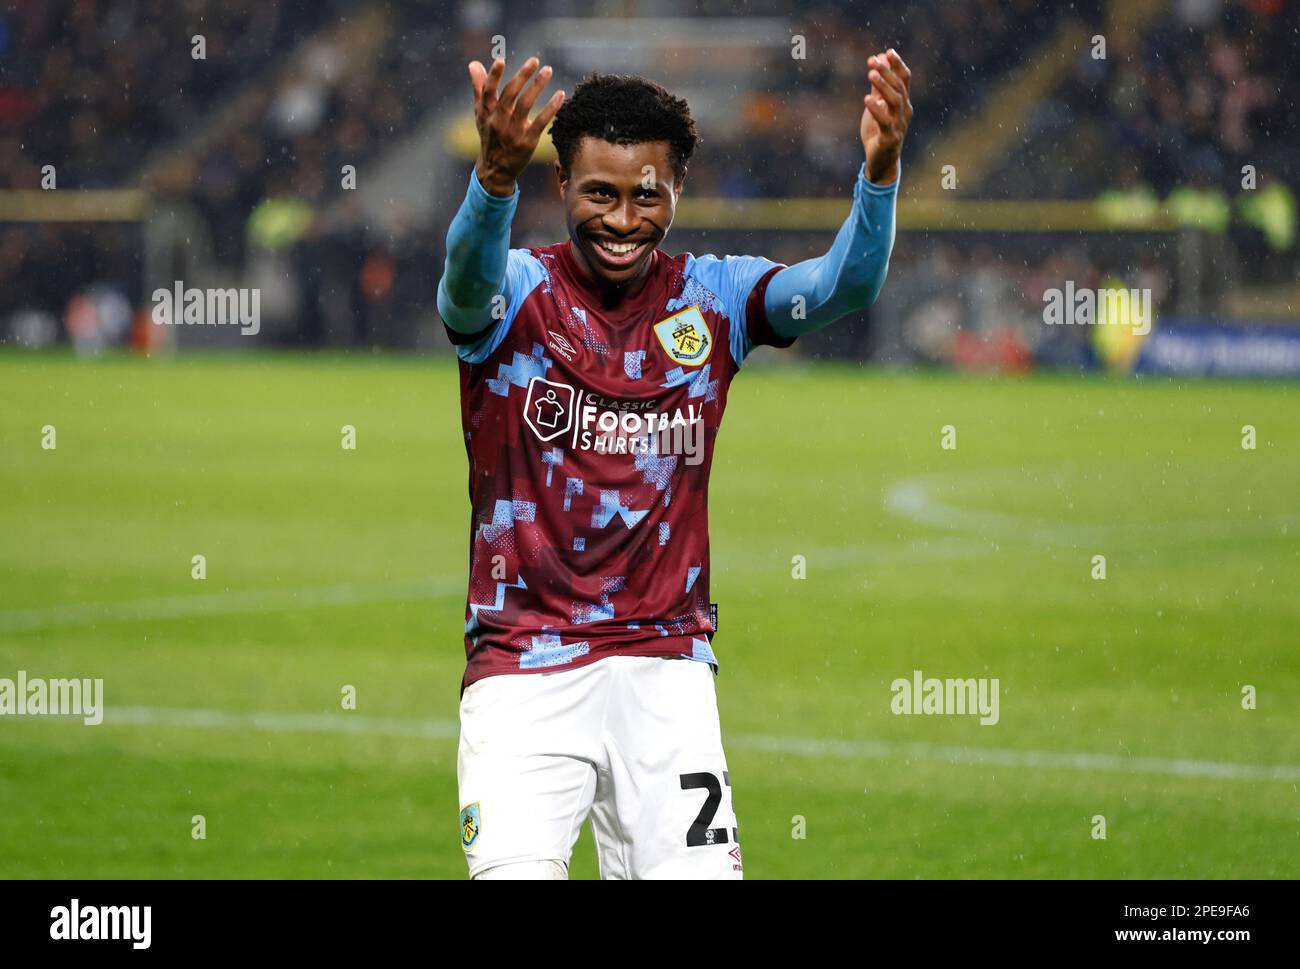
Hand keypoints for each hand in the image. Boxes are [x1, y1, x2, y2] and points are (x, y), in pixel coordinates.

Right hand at [468, 56, 564, 196]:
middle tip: (534, 60)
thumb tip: (473, 63)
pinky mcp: (528, 141)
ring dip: (537, 86)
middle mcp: (498, 121)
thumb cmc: (489, 137)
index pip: (488, 91)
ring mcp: (513, 132)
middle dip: (522, 76)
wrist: (496, 170)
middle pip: (509, 94)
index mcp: (486, 112)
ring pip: (525, 104)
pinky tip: (560, 94)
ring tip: (548, 70)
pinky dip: (551, 107)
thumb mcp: (481, 114)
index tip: (501, 60)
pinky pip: (541, 122)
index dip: (493, 76)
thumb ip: (479, 88)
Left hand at [861, 48, 911, 185]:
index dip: (898, 64)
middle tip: (873, 60)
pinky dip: (876, 110)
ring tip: (871, 73)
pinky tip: (867, 99)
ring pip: (895, 101)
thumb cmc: (879, 132)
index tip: (888, 51)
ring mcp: (899, 124)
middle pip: (899, 87)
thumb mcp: (877, 106)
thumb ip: (878, 86)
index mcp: (903, 102)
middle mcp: (905, 111)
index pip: (904, 79)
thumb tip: (878, 60)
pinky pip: (885, 121)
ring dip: (883, 85)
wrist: (881, 161)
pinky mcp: (891, 138)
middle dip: (887, 72)